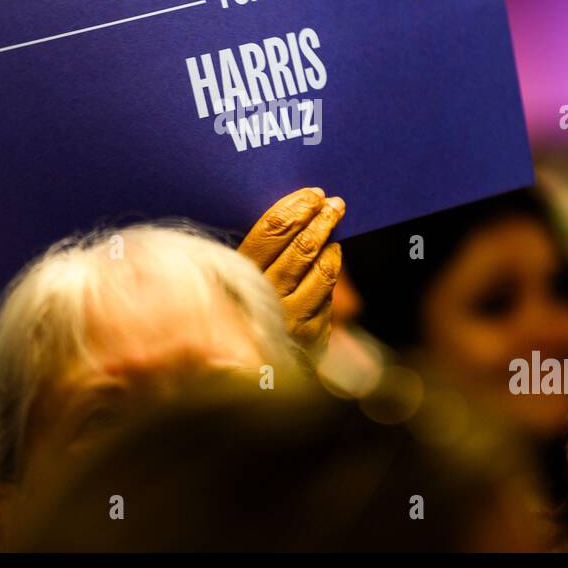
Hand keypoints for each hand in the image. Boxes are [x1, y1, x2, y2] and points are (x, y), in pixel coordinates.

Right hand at [239, 187, 345, 350]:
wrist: (248, 372)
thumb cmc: (237, 313)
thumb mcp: (233, 280)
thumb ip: (257, 254)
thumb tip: (291, 215)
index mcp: (239, 277)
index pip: (270, 231)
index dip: (295, 208)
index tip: (312, 195)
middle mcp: (265, 298)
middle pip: (302, 247)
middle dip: (322, 220)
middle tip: (334, 204)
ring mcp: (291, 319)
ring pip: (323, 271)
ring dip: (331, 245)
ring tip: (332, 232)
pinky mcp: (311, 336)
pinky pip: (328, 298)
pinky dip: (329, 277)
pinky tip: (330, 262)